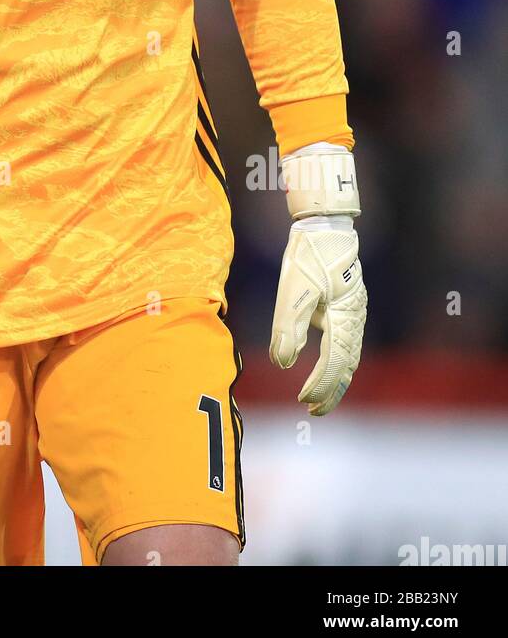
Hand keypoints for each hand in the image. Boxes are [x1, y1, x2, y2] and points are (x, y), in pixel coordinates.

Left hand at [269, 213, 366, 415]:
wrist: (325, 227)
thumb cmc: (309, 256)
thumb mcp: (293, 290)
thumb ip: (289, 327)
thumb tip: (284, 362)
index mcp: (344, 317)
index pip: (334, 362)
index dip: (320, 384)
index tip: (304, 400)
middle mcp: (354, 318)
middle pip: (347, 365)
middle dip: (332, 390)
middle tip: (314, 410)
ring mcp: (354, 312)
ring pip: (349, 355)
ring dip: (336, 377)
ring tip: (319, 395)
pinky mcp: (348, 305)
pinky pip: (347, 341)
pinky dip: (338, 360)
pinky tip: (325, 363)